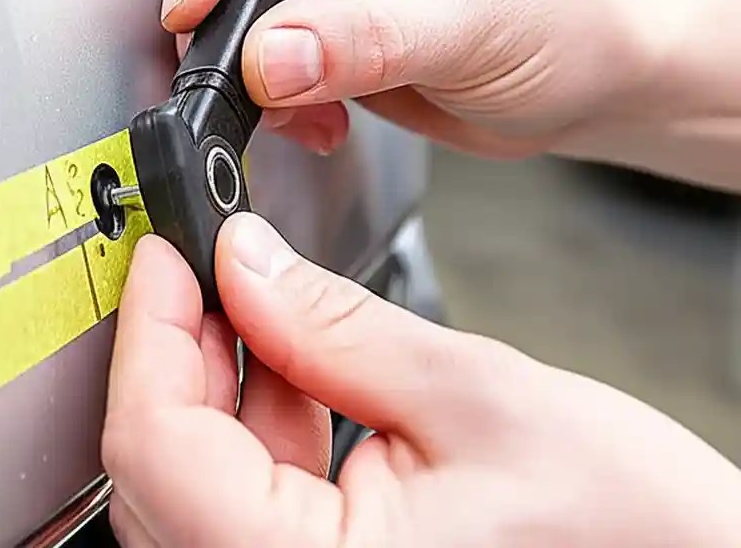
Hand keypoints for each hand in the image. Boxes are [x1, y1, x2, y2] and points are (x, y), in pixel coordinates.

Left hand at [102, 213, 740, 545]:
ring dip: (213, 386)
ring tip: (259, 306)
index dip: (149, 331)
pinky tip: (293, 370)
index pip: (156, 444)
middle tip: (205, 266)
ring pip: (190, 482)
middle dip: (175, 352)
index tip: (164, 256)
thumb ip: (335, 324)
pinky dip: (253, 430)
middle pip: (158, 465)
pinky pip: (238, 506)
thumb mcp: (473, 395)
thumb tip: (245, 263)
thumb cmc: (627, 532)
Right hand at [162, 0, 659, 158]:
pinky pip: (269, 54)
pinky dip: (276, 96)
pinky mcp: (332, 24)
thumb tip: (268, 56)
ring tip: (284, 102)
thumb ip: (362, 37)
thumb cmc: (574, 18)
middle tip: (217, 58)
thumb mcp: (469, 19)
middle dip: (227, 4)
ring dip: (252, 61)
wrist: (598, 87)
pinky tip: (315, 119)